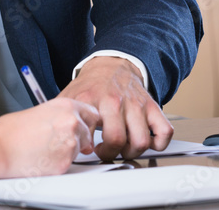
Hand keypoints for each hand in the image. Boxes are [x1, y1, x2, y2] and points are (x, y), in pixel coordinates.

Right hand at [0, 99, 98, 176]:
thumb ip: (59, 116)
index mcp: (65, 106)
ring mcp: (70, 143)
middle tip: (59, 140)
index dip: (86, 122)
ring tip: (44, 148)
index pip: (92, 113)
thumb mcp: (39, 111)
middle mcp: (72, 122)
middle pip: (88, 132)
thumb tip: (66, 123)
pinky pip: (69, 163)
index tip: (83, 126)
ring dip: (67, 150)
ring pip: (79, 149)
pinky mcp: (65, 162)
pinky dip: (59, 162)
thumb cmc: (10, 130)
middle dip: (79, 137)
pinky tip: (43, 157)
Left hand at [56, 56, 172, 160]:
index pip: (90, 133)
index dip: (88, 148)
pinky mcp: (152, 106)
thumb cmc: (92, 84)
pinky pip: (164, 131)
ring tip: (123, 148)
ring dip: (132, 152)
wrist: (112, 64)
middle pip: (118, 140)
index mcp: (92, 100)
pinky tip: (147, 142)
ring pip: (141, 141)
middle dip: (110, 154)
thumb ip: (64, 115)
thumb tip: (54, 135)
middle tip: (105, 152)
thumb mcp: (71, 96)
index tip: (87, 149)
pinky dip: (159, 143)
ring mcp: (136, 104)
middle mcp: (115, 101)